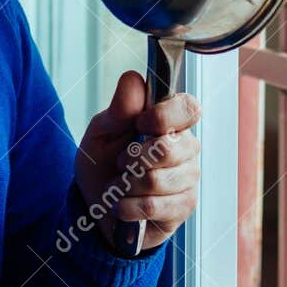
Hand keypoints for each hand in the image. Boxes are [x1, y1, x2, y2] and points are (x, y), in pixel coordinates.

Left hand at [74, 69, 200, 253]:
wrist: (97, 203)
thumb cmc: (104, 162)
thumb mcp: (102, 131)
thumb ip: (119, 109)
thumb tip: (134, 79)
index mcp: (171, 121)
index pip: (189, 108)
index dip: (164, 116)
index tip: (140, 124)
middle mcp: (186, 148)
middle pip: (168, 148)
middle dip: (131, 158)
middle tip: (120, 162)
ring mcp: (188, 178)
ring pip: (156, 180)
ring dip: (125, 185)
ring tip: (118, 185)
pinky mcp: (183, 207)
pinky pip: (153, 206)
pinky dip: (127, 206)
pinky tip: (122, 205)